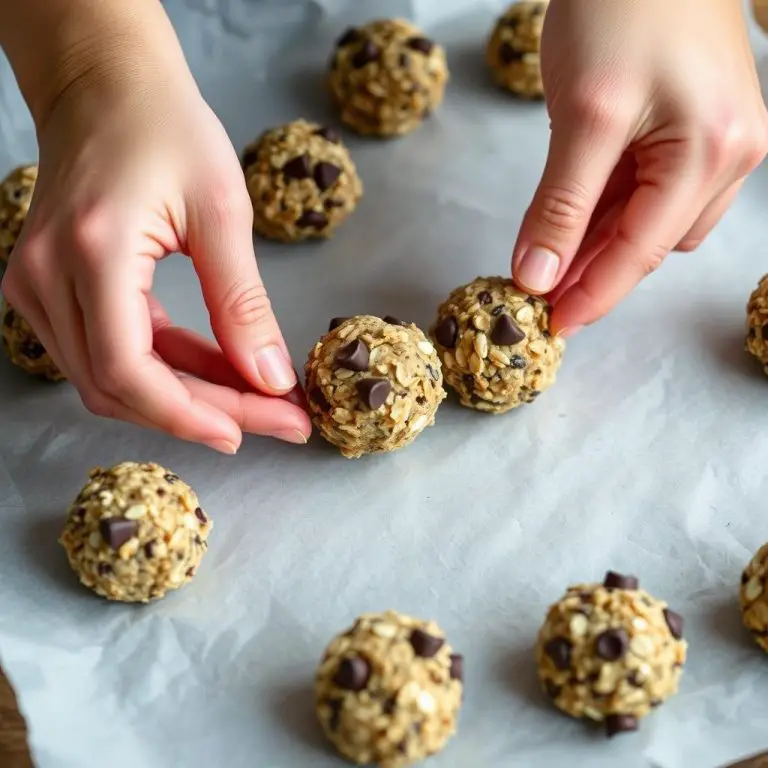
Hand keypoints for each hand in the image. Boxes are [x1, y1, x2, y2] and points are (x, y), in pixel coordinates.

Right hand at [1, 7, 310, 451]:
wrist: (107, 85)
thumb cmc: (165, 126)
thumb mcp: (222, 209)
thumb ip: (243, 302)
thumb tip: (271, 379)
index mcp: (90, 252)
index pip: (128, 371)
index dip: (188, 415)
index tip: (249, 433)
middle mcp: (48, 277)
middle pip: (121, 386)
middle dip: (204, 412)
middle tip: (278, 420)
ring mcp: (41, 287)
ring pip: (113, 379)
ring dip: (188, 397)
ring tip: (261, 399)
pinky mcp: (54, 290)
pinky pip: (111, 351)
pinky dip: (167, 369)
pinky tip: (221, 370)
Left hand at [512, 0, 767, 333]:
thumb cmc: (621, 4)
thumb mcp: (582, 117)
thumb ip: (561, 205)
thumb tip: (536, 276)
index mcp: (711, 153)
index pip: (639, 253)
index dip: (590, 296)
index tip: (550, 326)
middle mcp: (730, 154)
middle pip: (650, 242)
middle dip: (592, 268)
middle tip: (536, 287)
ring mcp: (720, 140)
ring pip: (652, 221)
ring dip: (600, 239)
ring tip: (549, 247)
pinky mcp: (700, 127)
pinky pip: (655, 188)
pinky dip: (612, 206)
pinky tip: (578, 211)